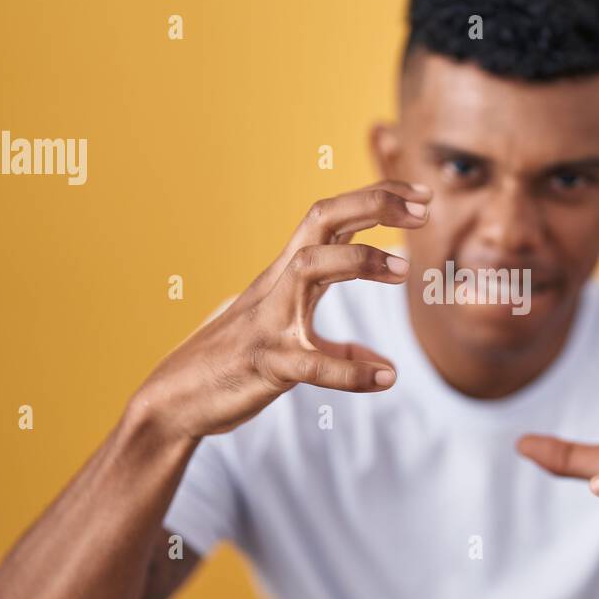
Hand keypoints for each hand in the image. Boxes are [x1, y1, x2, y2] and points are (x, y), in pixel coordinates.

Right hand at [133, 181, 430, 440]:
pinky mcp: (264, 363)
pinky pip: (310, 363)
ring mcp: (268, 320)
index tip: (423, 196)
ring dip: (360, 261)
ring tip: (405, 270)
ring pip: (310, 268)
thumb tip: (379, 366)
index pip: (331, 217)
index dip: (376, 199)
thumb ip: (334, 350)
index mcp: (286, 274)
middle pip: (321, 219)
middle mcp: (277, 284)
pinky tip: (385, 377)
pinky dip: (349, 371)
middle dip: (372, 204)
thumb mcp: (290, 350)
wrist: (174, 402)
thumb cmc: (232, 366)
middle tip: (425, 208)